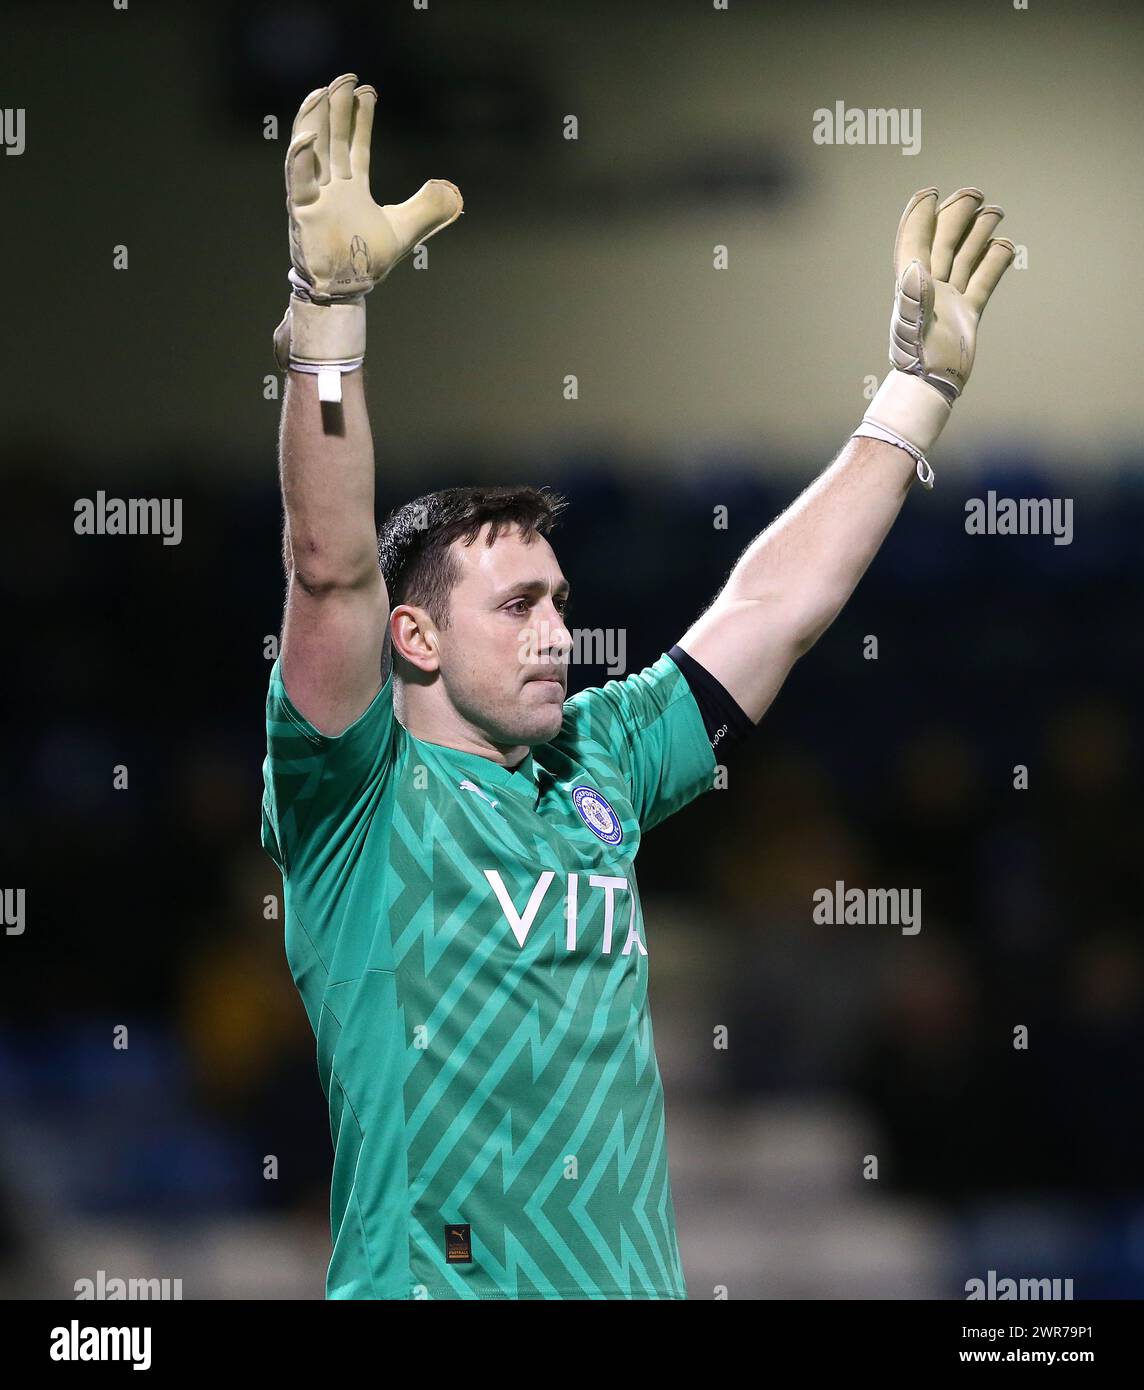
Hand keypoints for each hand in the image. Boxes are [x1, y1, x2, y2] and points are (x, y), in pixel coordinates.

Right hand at [284, 73, 462, 302]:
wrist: (348, 290)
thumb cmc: (369, 262)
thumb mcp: (405, 230)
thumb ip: (428, 209)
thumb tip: (453, 192)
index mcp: (352, 188)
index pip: (356, 146)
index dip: (361, 119)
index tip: (368, 91)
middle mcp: (331, 186)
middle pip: (334, 138)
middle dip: (338, 108)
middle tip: (346, 77)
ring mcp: (315, 195)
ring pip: (312, 149)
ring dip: (315, 120)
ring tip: (322, 90)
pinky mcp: (302, 210)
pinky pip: (298, 179)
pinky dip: (300, 158)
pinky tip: (306, 136)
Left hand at [855, 186, 1017, 483]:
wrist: (932, 387)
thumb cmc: (917, 358)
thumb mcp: (911, 324)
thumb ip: (913, 293)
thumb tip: (915, 265)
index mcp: (911, 284)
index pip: (915, 241)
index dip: (920, 216)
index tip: (930, 192)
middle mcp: (929, 288)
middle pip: (944, 242)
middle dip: (957, 216)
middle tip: (975, 194)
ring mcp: (950, 300)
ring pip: (965, 257)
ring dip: (978, 234)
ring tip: (995, 212)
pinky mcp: (967, 313)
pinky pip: (983, 281)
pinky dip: (994, 263)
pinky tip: (1006, 247)